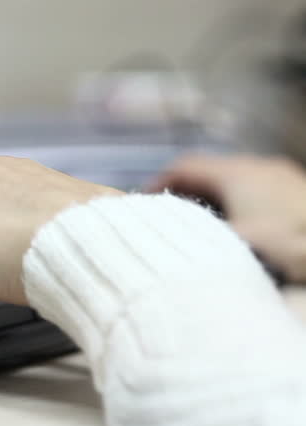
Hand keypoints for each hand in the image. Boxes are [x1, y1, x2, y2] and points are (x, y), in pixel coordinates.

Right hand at [149, 154, 305, 281]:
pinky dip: (235, 203)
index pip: (184, 166)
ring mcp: (280, 176)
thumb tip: (161, 249)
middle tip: (166, 215)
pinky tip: (236, 227)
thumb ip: (198, 241)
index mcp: (236, 172)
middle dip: (184, 191)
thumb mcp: (237, 243)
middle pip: (208, 172)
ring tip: (198, 225)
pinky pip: (253, 190)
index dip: (159, 182)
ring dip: (211, 198)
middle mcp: (256, 166)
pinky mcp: (296, 191)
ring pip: (232, 181)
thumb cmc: (291, 241)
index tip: (143, 202)